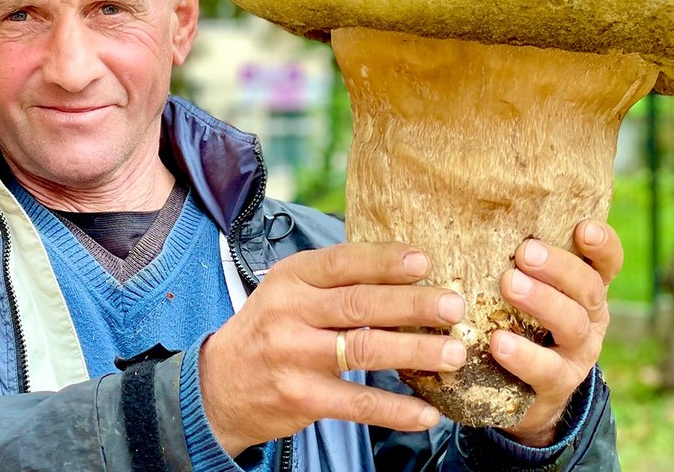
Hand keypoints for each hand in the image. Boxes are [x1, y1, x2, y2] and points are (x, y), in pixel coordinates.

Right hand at [197, 243, 467, 454]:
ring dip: (415, 351)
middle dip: (413, 305)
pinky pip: (357, 404)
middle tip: (454, 307)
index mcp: (290, 278)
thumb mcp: (289, 292)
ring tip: (454, 354)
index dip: (384, 261)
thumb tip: (408, 272)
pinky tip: (428, 412)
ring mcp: (294, 356)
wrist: (219, 385)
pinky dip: (396, 410)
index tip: (425, 261)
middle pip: (360, 304)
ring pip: (364, 350)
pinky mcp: (301, 398)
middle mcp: (290, 312)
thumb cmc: (270, 330)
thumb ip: (335, 282)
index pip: (342, 262)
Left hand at [493, 220, 622, 446]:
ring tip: (509, 284)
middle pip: (588, 288)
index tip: (583, 228)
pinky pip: (546, 370)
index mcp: (586, 290)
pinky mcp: (557, 385)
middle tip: (525, 252)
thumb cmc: (519, 324)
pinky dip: (523, 355)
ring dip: (542, 302)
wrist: (522, 394)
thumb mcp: (528, 291)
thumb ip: (519, 262)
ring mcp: (578, 354)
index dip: (602, 244)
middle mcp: (591, 318)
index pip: (606, 262)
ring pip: (572, 325)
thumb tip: (477, 213)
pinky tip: (499, 342)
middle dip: (559, 268)